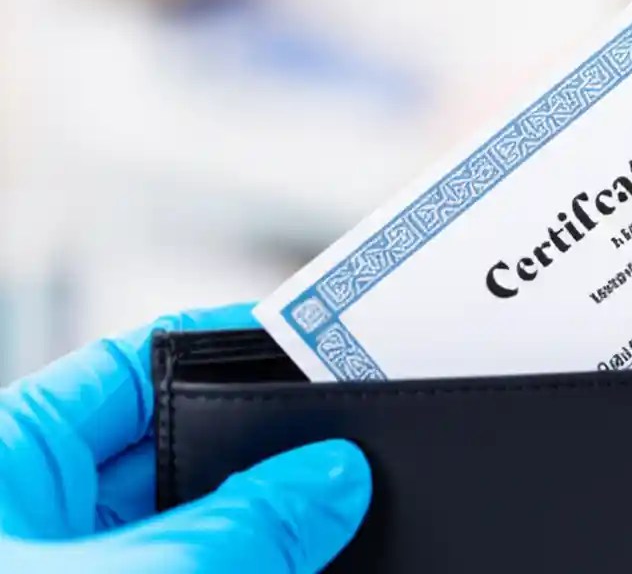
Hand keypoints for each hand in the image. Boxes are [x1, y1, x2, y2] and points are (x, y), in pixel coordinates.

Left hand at [0, 305, 370, 573]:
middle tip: (342, 435)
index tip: (307, 338)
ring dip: (269, 517)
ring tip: (341, 505)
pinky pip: (208, 569)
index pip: (130, 366)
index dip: (222, 343)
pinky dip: (262, 563)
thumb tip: (336, 477)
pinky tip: (319, 559)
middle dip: (261, 443)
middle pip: (176, 445)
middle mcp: (42, 515)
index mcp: (10, 463)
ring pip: (198, 521)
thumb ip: (248, 522)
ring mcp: (82, 566)